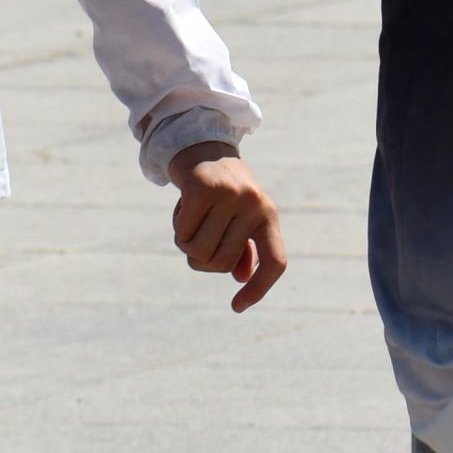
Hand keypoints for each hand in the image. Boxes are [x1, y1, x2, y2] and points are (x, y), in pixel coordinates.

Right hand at [168, 143, 287, 309]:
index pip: (275, 262)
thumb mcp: (237, 216)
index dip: (259, 288)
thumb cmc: (220, 188)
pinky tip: (181, 209)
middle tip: (194, 240)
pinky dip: (177, 227)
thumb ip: (241, 245)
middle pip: (221, 262)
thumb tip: (240, 277)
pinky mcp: (202, 189)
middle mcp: (255, 206)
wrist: (200, 145)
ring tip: (188, 221)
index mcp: (269, 216)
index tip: (237, 307)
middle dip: (200, 259)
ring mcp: (230, 197)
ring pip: (199, 250)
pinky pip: (183, 231)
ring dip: (185, 243)